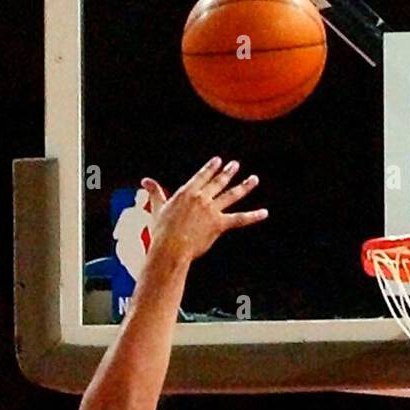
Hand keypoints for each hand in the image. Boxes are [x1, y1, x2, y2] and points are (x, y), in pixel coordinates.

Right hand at [142, 158, 266, 263]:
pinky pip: (240, 219)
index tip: (218, 161)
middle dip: (228, 172)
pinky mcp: (219, 224)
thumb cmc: (161, 232)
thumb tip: (145, 181)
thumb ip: (155, 193)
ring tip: (254, 179)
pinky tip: (264, 213)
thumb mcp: (157, 208)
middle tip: (236, 165)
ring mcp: (211, 210)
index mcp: (186, 192)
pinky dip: (253, 216)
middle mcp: (201, 198)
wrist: (170, 248)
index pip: (202, 176)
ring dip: (244, 186)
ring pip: (232, 195)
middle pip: (218, 182)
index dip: (211, 168)